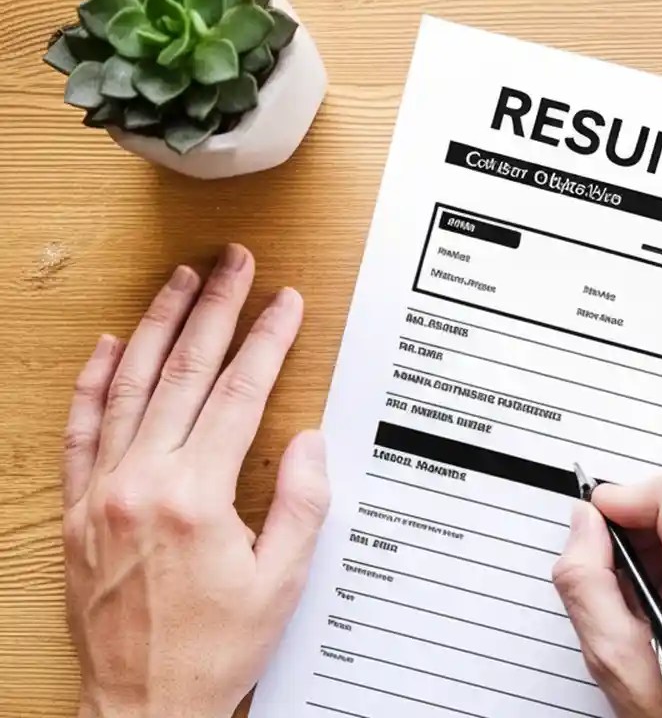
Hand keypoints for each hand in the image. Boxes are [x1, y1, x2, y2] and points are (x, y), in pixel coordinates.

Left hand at [63, 245, 329, 717]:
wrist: (142, 704)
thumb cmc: (215, 649)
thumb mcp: (281, 581)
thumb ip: (301, 503)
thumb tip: (305, 439)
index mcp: (196, 499)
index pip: (236, 396)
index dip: (266, 341)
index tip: (285, 303)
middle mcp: (141, 484)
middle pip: (181, 374)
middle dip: (214, 310)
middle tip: (234, 265)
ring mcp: (103, 492)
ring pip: (127, 387)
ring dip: (155, 327)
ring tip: (180, 282)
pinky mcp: (79, 509)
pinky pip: (80, 430)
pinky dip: (93, 382)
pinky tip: (106, 346)